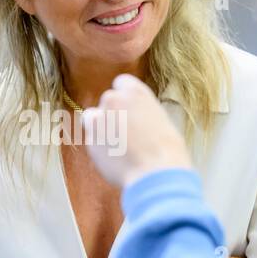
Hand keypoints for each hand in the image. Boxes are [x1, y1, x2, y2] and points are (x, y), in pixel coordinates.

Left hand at [80, 74, 191, 188]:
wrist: (155, 174)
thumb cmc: (166, 150)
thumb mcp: (159, 119)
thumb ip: (140, 111)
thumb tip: (133, 116)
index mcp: (135, 91)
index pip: (121, 83)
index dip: (125, 98)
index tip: (129, 110)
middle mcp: (113, 100)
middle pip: (108, 100)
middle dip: (113, 113)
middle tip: (127, 133)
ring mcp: (99, 119)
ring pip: (93, 117)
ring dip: (101, 127)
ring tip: (119, 146)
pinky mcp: (90, 140)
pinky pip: (92, 139)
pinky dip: (99, 147)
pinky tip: (115, 158)